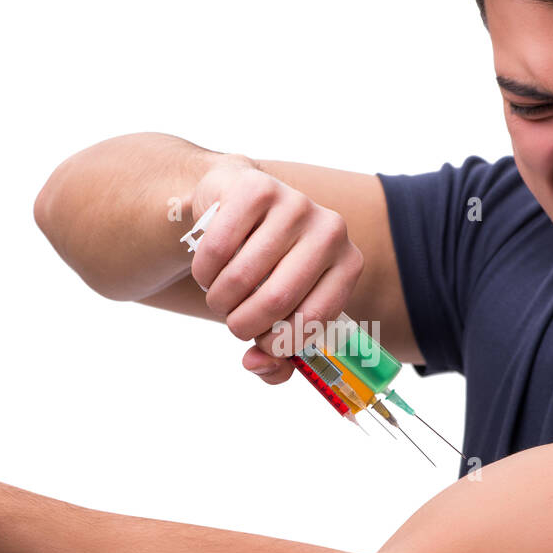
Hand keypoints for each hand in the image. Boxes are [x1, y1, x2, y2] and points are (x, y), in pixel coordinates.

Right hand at [189, 161, 364, 384]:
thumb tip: (257, 364)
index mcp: (349, 264)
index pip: (314, 320)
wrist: (238, 205)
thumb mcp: (279, 313)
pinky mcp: (256, 188)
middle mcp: (331, 230)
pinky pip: (217, 249)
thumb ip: (275, 354)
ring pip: (240, 278)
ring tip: (219, 295)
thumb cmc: (266, 269)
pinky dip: (203, 272)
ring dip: (218, 301)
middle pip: (275, 300)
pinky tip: (208, 270)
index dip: (279, 343)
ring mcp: (295, 204)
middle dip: (242, 325)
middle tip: (233, 322)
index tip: (263, 343)